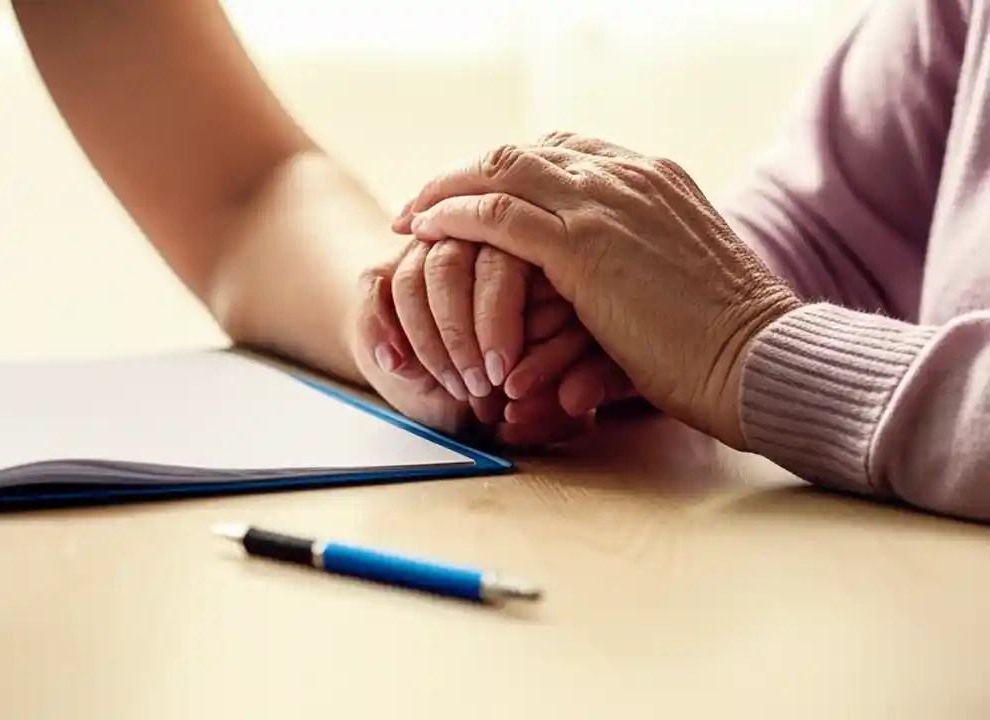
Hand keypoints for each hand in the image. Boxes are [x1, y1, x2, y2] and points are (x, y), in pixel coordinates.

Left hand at [398, 133, 801, 447]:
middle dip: (466, 174)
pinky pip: (497, 216)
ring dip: (446, 191)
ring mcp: (605, 205)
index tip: (475, 196)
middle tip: (426, 202)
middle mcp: (626, 175)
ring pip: (501, 173)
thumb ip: (634, 254)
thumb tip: (594, 276)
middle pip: (523, 153)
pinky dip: (455, 218)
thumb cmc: (723, 338)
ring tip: (412, 216)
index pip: (562, 152)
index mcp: (653, 176)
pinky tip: (427, 233)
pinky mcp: (583, 247)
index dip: (510, 172)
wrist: (758, 358)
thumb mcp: (678, 273)